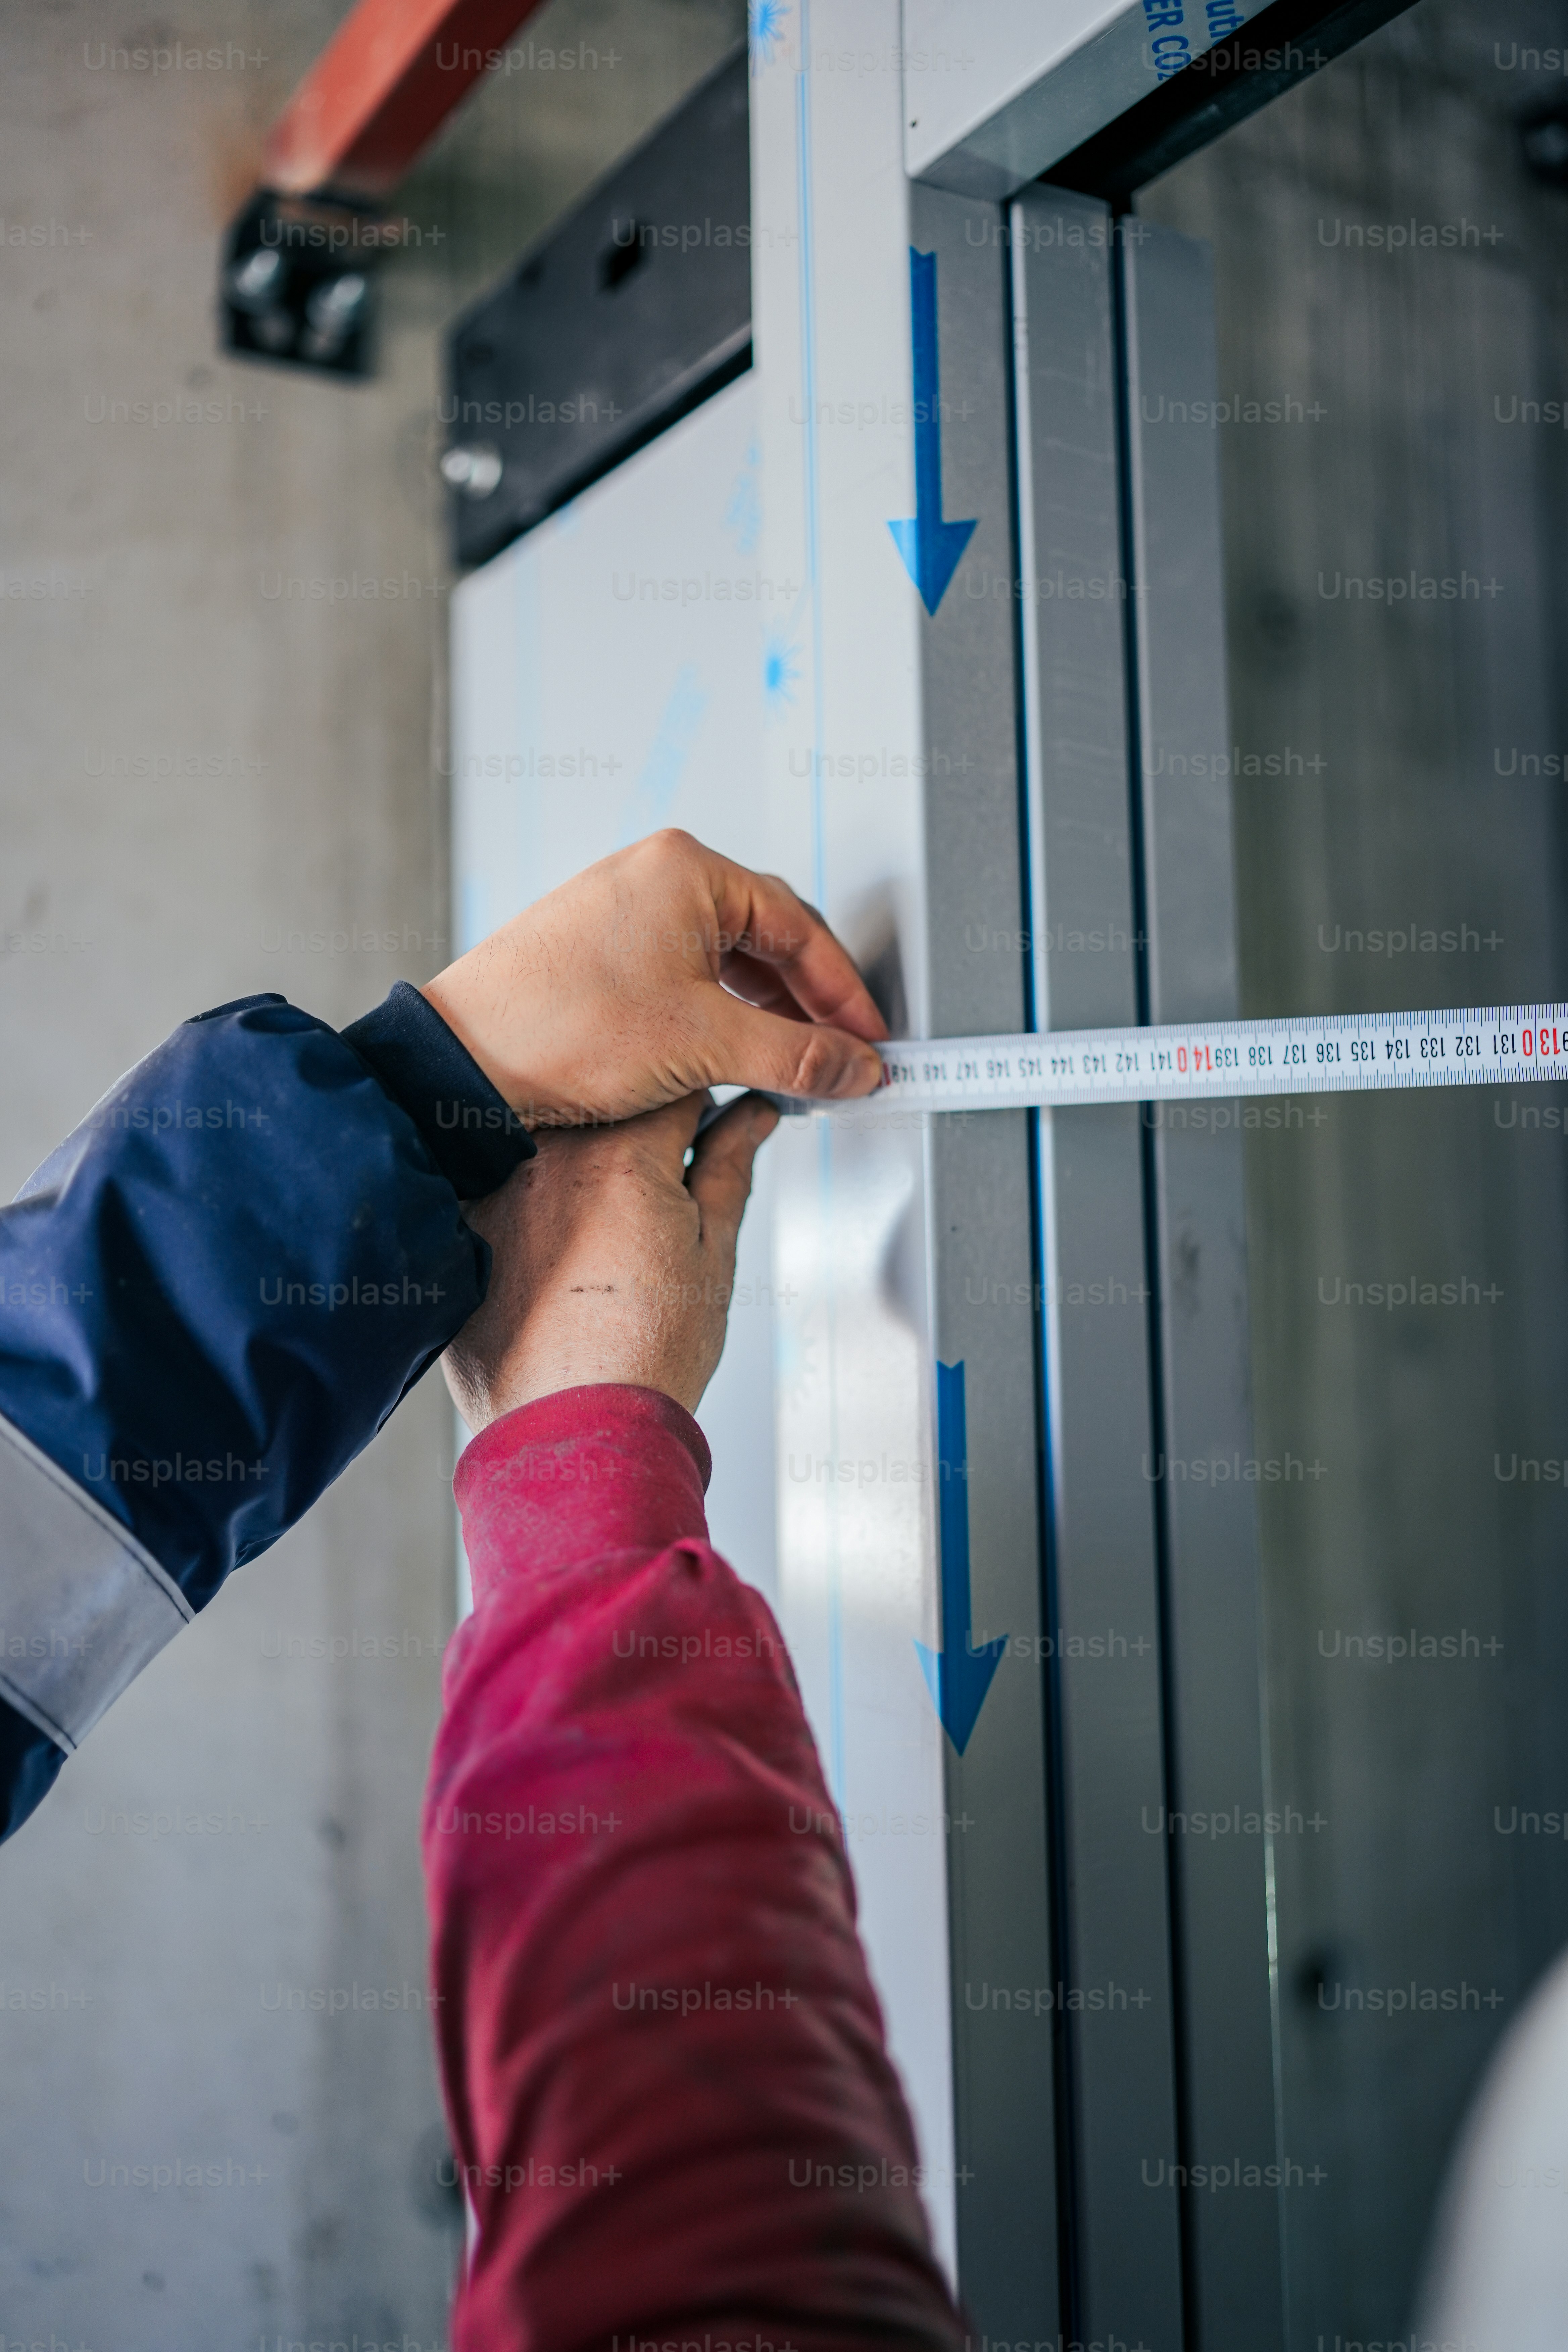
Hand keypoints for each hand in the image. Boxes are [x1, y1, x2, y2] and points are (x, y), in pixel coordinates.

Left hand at [421, 829, 885, 1124]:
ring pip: (726, 962)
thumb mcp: (705, 1043)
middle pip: (767, 939)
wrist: (463, 1062)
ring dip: (766, 1015)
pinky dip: (721, 1016)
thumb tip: (856, 1068)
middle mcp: (655, 877)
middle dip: (809, 1004)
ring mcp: (624, 913)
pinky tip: (732, 1057)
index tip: (868, 1043)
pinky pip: (685, 977)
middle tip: (839, 1059)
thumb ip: (798, 1055)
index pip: (800, 927)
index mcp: (687, 869)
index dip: (844, 994)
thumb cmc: (558, 1027)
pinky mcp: (601, 954)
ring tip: (792, 1067)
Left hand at [442, 1091, 779, 1427]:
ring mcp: (497, 1193)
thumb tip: (749, 1118)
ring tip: (604, 1231)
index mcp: (621, 1158)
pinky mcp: (462, 1232)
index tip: (705, 1124)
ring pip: (550, 1143)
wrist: (577, 1438)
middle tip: (658, 1188)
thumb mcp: (711, 1257)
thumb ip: (728, 1172)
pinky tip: (554, 1252)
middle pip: (602, 1107)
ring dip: (579, 1162)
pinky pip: (502, 1188)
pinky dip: (530, 1200)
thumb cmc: (646, 1360)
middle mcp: (548, 1160)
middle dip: (636, 1130)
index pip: (669, 1087)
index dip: (697, 1103)